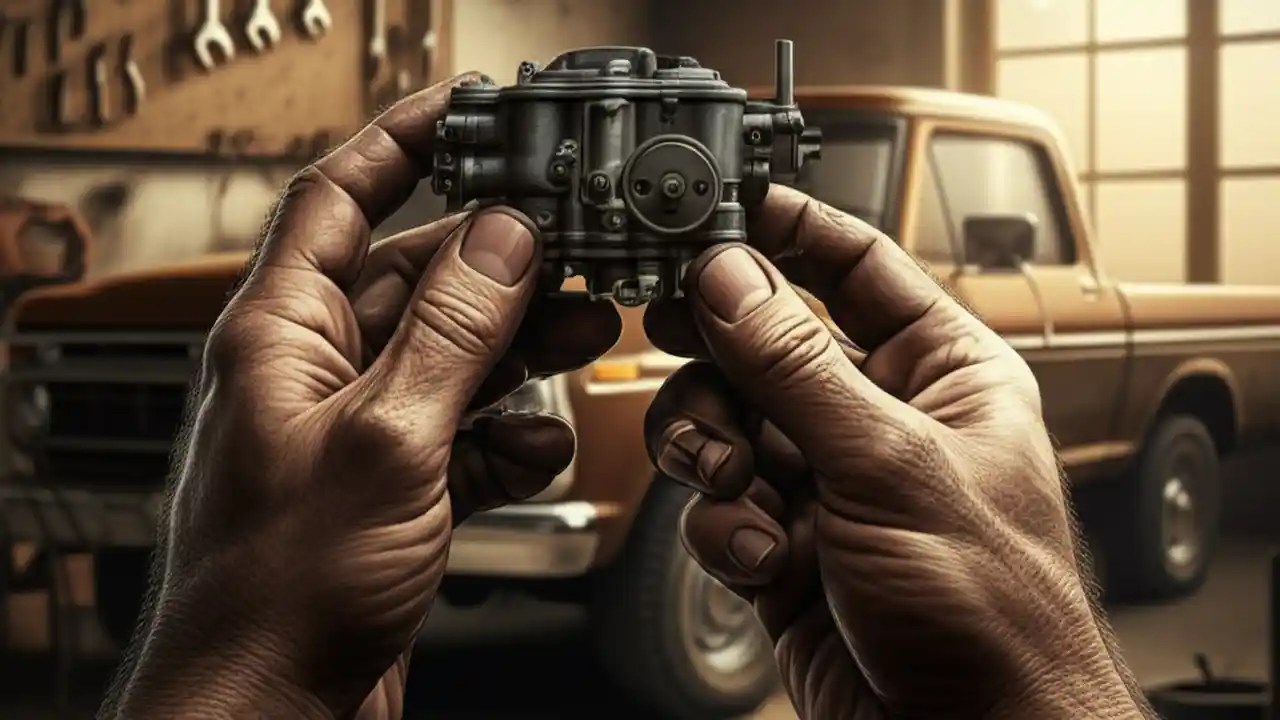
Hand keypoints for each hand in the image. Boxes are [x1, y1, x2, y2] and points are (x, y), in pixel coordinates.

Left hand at [109, 75, 619, 718]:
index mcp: (279, 336)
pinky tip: (540, 442)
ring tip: (584, 325)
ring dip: (518, 345)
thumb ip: (451, 333)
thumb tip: (500, 239)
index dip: (403, 143)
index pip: (336, 197)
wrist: (269, 711)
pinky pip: (462, 433)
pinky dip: (508, 433)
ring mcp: (356, 432)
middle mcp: (314, 373)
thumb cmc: (280, 593)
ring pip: (451, 356)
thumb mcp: (386, 440)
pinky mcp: (392, 489)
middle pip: (416, 279)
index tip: (472, 113)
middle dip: (497, 263)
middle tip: (570, 246)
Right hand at [643, 187, 1146, 718]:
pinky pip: (719, 501)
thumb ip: (798, 368)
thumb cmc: (994, 614)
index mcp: (943, 374)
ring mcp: (828, 483)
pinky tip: (761, 554)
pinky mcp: (784, 543)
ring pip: (726, 420)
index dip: (787, 230)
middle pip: (766, 343)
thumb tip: (730, 279)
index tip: (720, 208)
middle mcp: (882, 419)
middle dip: (720, 354)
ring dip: (710, 446)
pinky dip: (723, 525)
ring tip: (731, 479)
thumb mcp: (891, 466)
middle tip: (673, 333)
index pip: (857, 267)